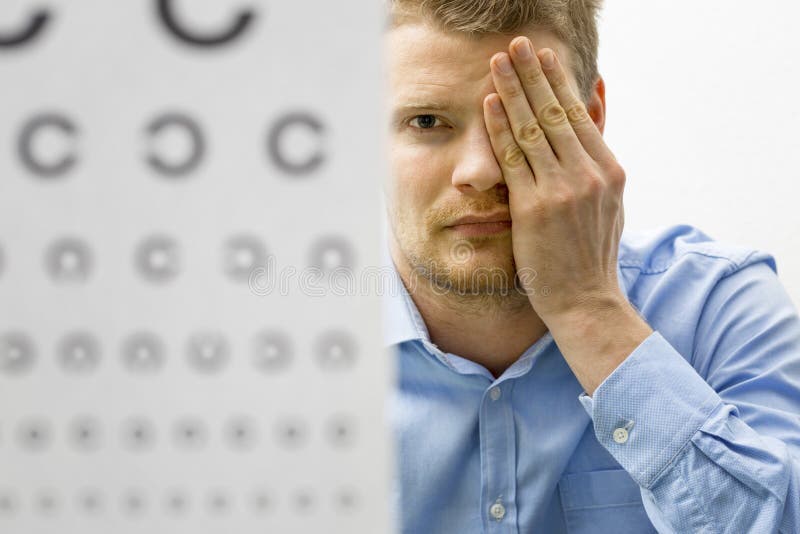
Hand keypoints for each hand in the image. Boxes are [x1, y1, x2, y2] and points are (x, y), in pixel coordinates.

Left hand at [483, 36, 626, 322]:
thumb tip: (597, 102)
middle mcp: (589, 175)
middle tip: (518, 45)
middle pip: (556, 112)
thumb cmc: (591, 251)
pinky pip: (513, 159)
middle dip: (533, 75)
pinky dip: (500, 129)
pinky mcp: (534, 207)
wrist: (585, 299)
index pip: (579, 115)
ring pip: (533, 129)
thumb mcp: (610, 199)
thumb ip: (599, 151)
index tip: (543, 57)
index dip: (558, 82)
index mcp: (609, 170)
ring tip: (498, 63)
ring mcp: (562, 190)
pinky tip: (489, 105)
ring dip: (512, 91)